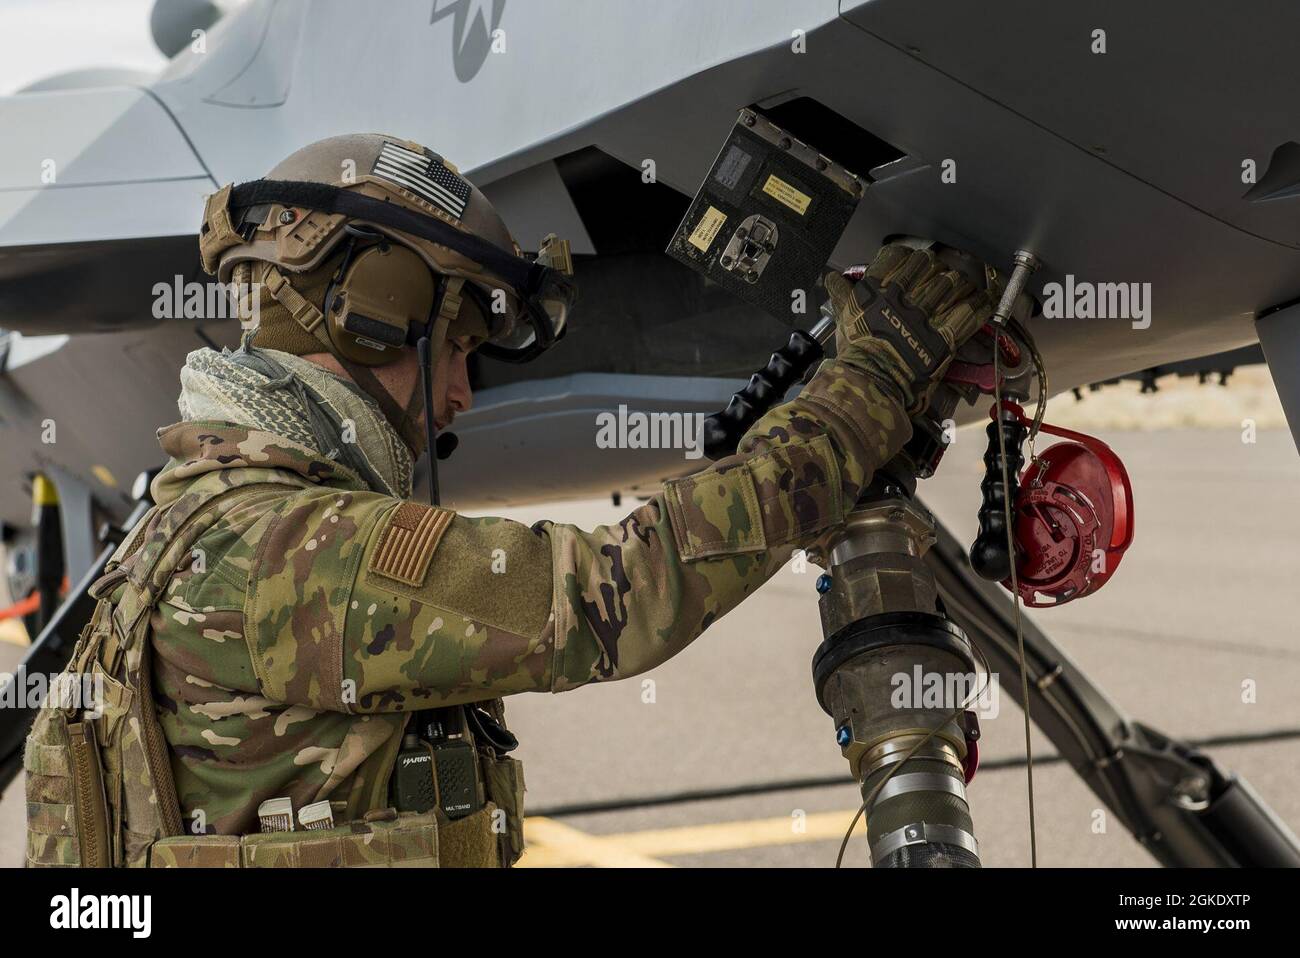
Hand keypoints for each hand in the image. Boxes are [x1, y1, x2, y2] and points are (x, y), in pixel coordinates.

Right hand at [824, 243, 996, 413]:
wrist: (871, 385)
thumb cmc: (856, 356)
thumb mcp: (844, 319)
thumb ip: (841, 295)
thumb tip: (832, 279)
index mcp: (878, 289)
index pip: (897, 256)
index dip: (908, 256)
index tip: (914, 260)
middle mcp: (903, 297)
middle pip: (927, 265)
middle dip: (936, 266)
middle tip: (941, 272)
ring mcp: (926, 315)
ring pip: (951, 283)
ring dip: (960, 282)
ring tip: (964, 285)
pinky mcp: (944, 336)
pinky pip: (969, 313)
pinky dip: (979, 305)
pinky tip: (983, 301)